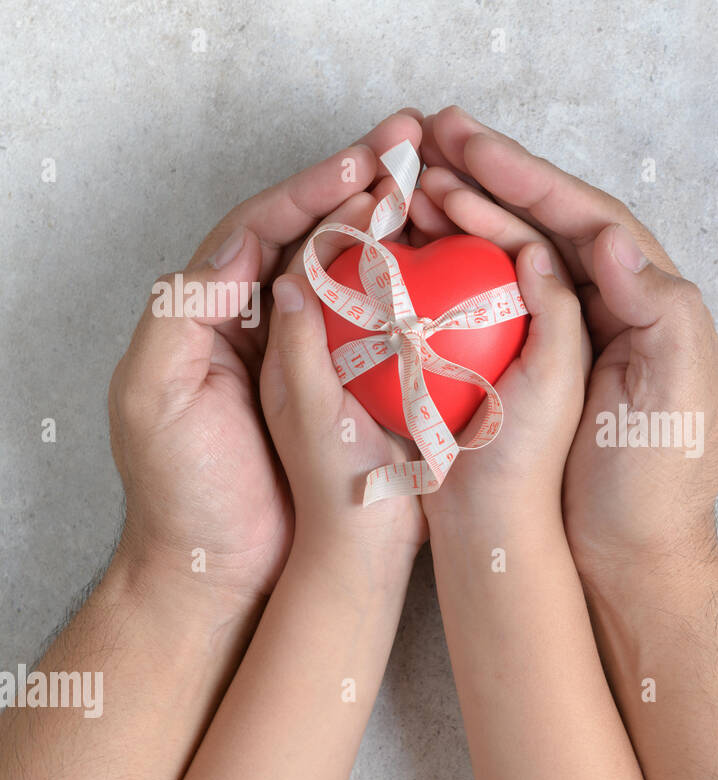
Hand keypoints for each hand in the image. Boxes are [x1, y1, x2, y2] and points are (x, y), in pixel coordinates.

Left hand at [107, 110, 423, 617]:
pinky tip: (446, 274)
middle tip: (410, 147)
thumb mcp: (153, 395)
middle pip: (313, 237)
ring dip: (390, 229)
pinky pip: (382, 332)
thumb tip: (245, 247)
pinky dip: (411, 295)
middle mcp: (262, 326)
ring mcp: (311, 359)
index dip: (311, 191)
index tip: (363, 164)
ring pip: (353, 275)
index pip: (262, 229)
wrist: (226, 575)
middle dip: (360, 189)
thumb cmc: (183, 493)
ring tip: (436, 192)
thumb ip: (184, 313)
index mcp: (211, 315)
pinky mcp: (350, 395)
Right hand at [418, 107, 717, 583]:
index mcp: (656, 304)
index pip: (591, 220)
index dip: (531, 178)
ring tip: (415, 179)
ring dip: (473, 211)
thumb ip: (661, 311)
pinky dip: (466, 266)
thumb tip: (610, 240)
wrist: (624, 561)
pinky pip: (502, 299)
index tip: (470, 147)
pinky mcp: (543, 368)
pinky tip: (425, 248)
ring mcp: (578, 337)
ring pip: (522, 253)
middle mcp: (618, 308)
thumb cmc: (655, 487)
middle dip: (493, 176)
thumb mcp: (678, 397)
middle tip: (430, 136)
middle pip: (552, 223)